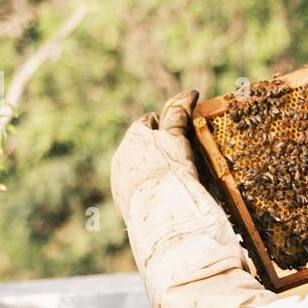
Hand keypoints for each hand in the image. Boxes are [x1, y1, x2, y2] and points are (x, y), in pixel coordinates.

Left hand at [111, 89, 200, 222]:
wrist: (162, 213)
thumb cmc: (173, 171)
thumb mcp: (179, 139)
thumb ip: (180, 116)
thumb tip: (189, 94)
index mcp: (135, 135)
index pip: (148, 121)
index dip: (165, 126)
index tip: (178, 135)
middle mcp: (121, 154)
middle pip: (140, 145)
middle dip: (155, 148)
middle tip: (177, 159)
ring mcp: (119, 179)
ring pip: (136, 167)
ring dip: (150, 169)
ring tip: (170, 181)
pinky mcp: (121, 200)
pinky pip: (134, 189)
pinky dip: (146, 189)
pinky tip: (161, 196)